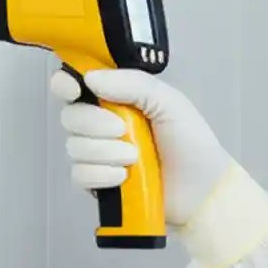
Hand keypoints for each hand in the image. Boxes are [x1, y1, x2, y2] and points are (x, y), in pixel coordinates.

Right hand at [49, 68, 232, 225]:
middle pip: (70, 116)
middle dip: (95, 123)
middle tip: (123, 130)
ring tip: (134, 158)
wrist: (201, 190)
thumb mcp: (168, 102)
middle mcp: (101, 124)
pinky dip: (101, 174)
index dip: (65, 84)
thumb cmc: (191, 144)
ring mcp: (98, 154)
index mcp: (116, 98)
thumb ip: (132, 83)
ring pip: (74, 147)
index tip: (75, 90)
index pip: (74, 84)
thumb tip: (91, 77)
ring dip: (105, 152)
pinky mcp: (97, 181)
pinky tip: (124, 176)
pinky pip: (79, 174)